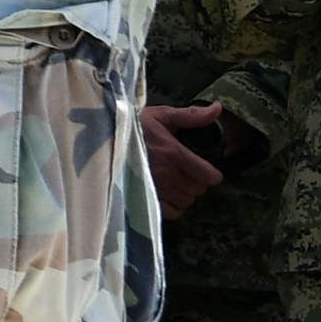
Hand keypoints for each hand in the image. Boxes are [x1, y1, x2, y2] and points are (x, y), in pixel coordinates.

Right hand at [137, 101, 229, 216]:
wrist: (103, 139)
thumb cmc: (134, 126)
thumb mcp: (162, 115)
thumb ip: (191, 116)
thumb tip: (217, 109)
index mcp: (173, 152)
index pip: (207, 175)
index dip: (211, 174)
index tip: (207, 171)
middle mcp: (166, 173)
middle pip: (198, 189)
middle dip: (197, 182)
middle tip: (189, 173)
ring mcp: (155, 188)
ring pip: (186, 201)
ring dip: (186, 193)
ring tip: (178, 183)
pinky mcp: (144, 198)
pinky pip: (172, 212)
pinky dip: (175, 206)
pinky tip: (169, 194)